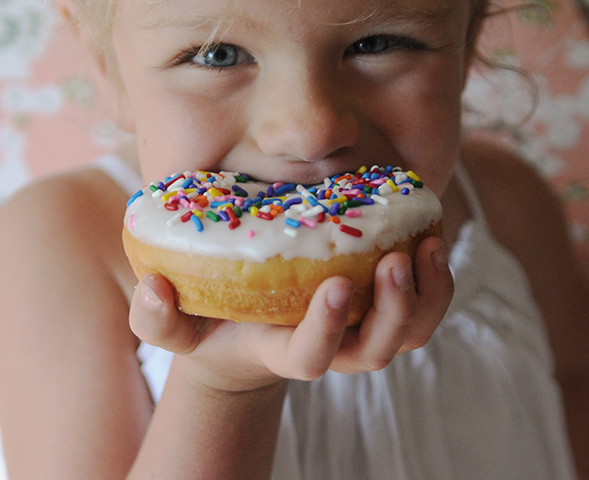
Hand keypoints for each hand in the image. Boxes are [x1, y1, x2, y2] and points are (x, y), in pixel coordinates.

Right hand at [128, 236, 452, 393]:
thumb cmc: (209, 324)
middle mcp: (333, 347)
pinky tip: (433, 231)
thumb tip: (153, 288)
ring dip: (427, 293)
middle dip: (392, 309)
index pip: (312, 357)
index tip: (333, 286)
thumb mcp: (174, 326)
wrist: (245, 333)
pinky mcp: (382, 305)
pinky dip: (436, 275)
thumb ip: (155, 317)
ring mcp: (362, 329)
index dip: (325, 329)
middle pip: (378, 349)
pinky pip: (424, 302)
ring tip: (429, 245)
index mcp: (284, 352)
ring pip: (411, 330)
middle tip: (395, 261)